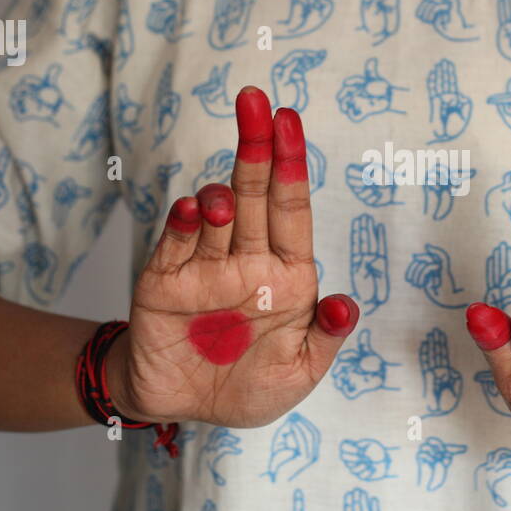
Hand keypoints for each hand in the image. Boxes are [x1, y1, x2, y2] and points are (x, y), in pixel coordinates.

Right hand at [109, 85, 358, 426]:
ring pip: (214, 214)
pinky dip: (181, 224)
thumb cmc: (248, 387)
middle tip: (254, 100)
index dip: (291, 164)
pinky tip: (190, 211)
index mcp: (289, 275)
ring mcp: (204, 266)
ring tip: (220, 201)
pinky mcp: (164, 281)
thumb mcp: (299, 372)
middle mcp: (248, 259)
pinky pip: (174, 244)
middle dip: (256, 147)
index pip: (292, 208)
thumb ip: (325, 338)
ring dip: (219, 197)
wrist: (183, 409)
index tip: (289, 119)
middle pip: (253, 193)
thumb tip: (346, 305)